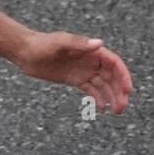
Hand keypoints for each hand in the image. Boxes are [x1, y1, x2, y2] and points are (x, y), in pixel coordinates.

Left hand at [13, 31, 133, 113]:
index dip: (123, 76)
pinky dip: (98, 99)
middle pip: (112, 77)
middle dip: (119, 92)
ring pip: (103, 85)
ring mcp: (83, 70)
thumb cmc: (42, 44)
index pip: (114, 63)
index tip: (127, 90)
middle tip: (121, 108)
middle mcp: (91, 60)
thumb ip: (79, 43)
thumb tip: (99, 43)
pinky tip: (102, 108)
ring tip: (115, 111)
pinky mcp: (75, 79)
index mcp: (91, 50)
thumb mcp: (60, 43)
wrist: (25, 52)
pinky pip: (91, 90)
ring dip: (112, 97)